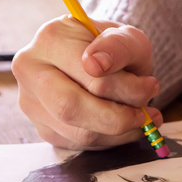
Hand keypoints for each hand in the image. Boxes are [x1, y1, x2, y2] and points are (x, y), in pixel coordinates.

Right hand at [13, 15, 162, 150]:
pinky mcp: (43, 128)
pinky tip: (123, 124)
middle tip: (146, 114)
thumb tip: (97, 63)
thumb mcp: (127, 37)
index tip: (151, 86)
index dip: (125, 86)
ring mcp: (32, 102)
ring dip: (118, 131)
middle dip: (118, 117)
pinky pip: (78, 144)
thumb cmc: (113, 48)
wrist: (100, 61)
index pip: (87, 72)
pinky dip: (109, 139)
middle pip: (70, 107)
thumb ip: (118, 45)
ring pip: (76, 132)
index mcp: (50, 38)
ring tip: (142, 117)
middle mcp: (31, 70)